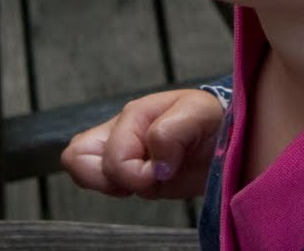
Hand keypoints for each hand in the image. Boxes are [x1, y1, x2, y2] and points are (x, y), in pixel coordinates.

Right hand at [60, 88, 225, 199]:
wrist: (226, 134)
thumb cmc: (213, 118)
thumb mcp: (199, 114)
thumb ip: (172, 133)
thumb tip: (155, 165)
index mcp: (135, 114)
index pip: (112, 156)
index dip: (137, 174)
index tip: (165, 172)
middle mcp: (120, 130)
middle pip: (77, 156)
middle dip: (113, 179)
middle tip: (148, 179)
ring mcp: (120, 150)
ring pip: (81, 168)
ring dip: (111, 184)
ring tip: (145, 181)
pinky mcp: (126, 169)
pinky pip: (98, 180)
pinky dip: (115, 189)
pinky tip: (143, 184)